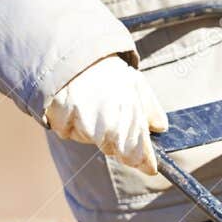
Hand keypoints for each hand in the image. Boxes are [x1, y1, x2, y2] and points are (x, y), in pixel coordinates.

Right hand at [43, 56, 168, 174]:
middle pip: (114, 151)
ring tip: (92, 103)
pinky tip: (75, 103)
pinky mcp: (61, 122)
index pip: (137, 157)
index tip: (149, 166)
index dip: (144, 163)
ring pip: (91, 141)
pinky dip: (71, 122)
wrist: (74, 55)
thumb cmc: (109, 72)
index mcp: (129, 121)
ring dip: (92, 130)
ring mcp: (83, 127)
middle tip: (112, 115)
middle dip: (117, 141)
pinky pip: (68, 132)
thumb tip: (160, 129)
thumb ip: (152, 111)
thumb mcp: (138, 87)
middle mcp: (107, 128)